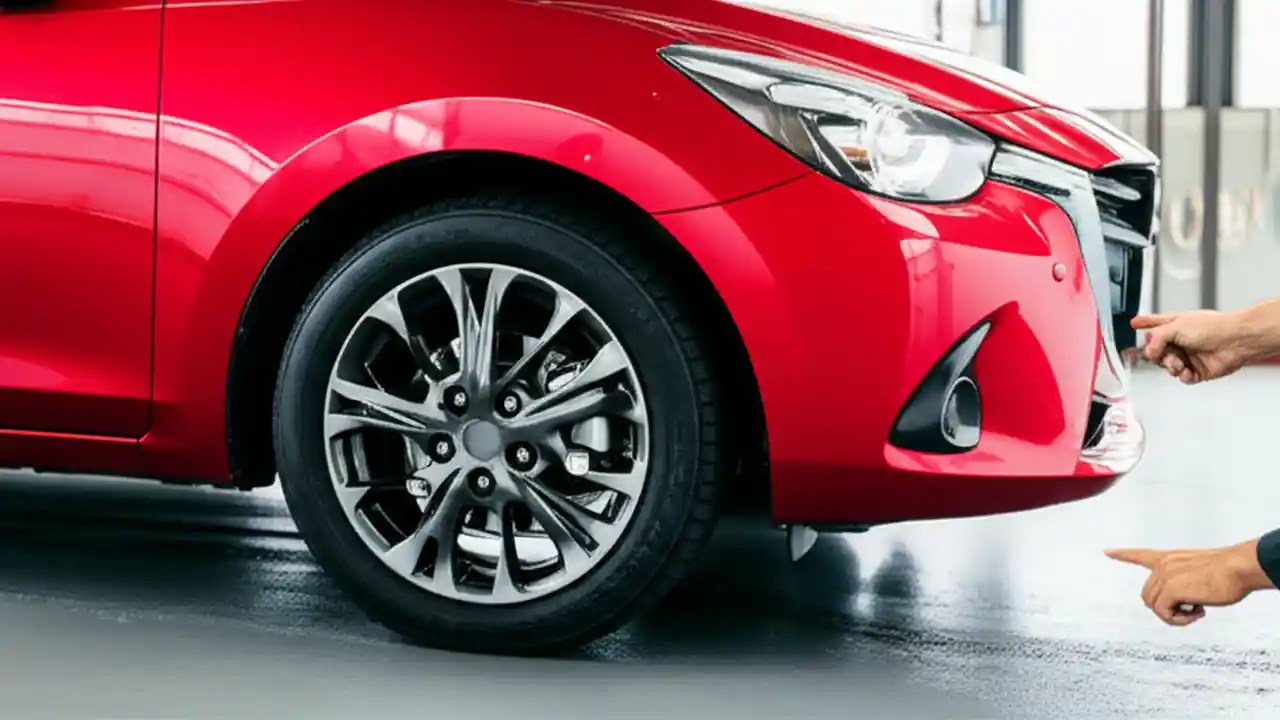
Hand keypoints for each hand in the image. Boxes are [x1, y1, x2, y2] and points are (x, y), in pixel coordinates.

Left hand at [1105, 541, 1273, 625]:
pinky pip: (1164, 614)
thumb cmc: (1230, 571)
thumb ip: (1188, 582)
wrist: (1238, 567)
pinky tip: (1198, 612)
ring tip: (1196, 611)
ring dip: (1175, 616)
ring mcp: (1165, 576)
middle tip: (1191, 610)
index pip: (1140, 555)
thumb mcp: (1203, 573)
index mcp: (1170, 558)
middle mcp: (1164, 565)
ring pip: (1154, 606)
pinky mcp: (1171, 589)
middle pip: (1148, 595)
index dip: (1123, 554)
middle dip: (1166, 608)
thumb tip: (1188, 600)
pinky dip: (1180, 620)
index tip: (1107, 551)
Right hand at [1132, 310, 1253, 383]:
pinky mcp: (1198, 370)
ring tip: (1179, 364)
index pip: (1155, 324)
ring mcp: (1189, 356)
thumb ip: (1156, 339)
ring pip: (1168, 366)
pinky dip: (1183, 376)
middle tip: (1162, 355)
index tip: (1134, 324)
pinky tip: (1187, 371)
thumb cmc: (1212, 327)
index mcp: (1175, 325)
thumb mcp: (1175, 326)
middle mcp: (1181, 341)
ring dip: (1171, 366)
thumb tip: (1148, 352)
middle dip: (1158, 355)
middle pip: (1157, 352)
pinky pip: (1182, 378)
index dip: (1144, 323)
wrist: (1235, 341)